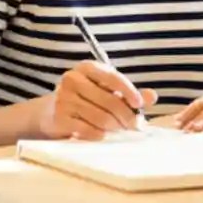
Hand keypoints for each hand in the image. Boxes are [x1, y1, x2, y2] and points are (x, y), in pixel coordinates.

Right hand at [37, 60, 157, 140]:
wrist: (50, 111)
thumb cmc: (86, 98)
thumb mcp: (107, 90)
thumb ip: (130, 93)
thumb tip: (152, 97)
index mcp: (87, 67)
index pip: (113, 78)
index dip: (129, 92)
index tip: (139, 104)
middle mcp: (72, 79)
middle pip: (109, 100)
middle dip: (126, 115)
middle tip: (135, 125)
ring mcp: (64, 99)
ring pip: (100, 117)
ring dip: (115, 127)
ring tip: (120, 129)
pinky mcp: (59, 118)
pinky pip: (87, 129)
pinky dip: (99, 134)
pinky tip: (103, 135)